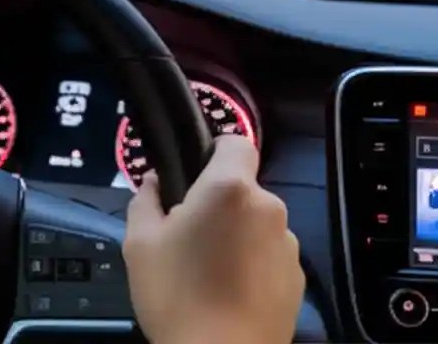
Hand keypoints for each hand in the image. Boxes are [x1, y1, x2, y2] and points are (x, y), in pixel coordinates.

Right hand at [124, 136, 304, 343]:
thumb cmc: (176, 296)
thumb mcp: (140, 245)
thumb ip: (145, 201)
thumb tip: (153, 181)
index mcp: (230, 189)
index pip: (236, 142)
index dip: (215, 151)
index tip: (193, 178)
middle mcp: (269, 207)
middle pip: (243, 188)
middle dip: (218, 204)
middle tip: (188, 237)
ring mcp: (288, 243)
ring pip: (257, 223)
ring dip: (238, 235)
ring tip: (209, 272)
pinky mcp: (298, 276)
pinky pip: (270, 254)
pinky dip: (253, 264)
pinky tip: (231, 292)